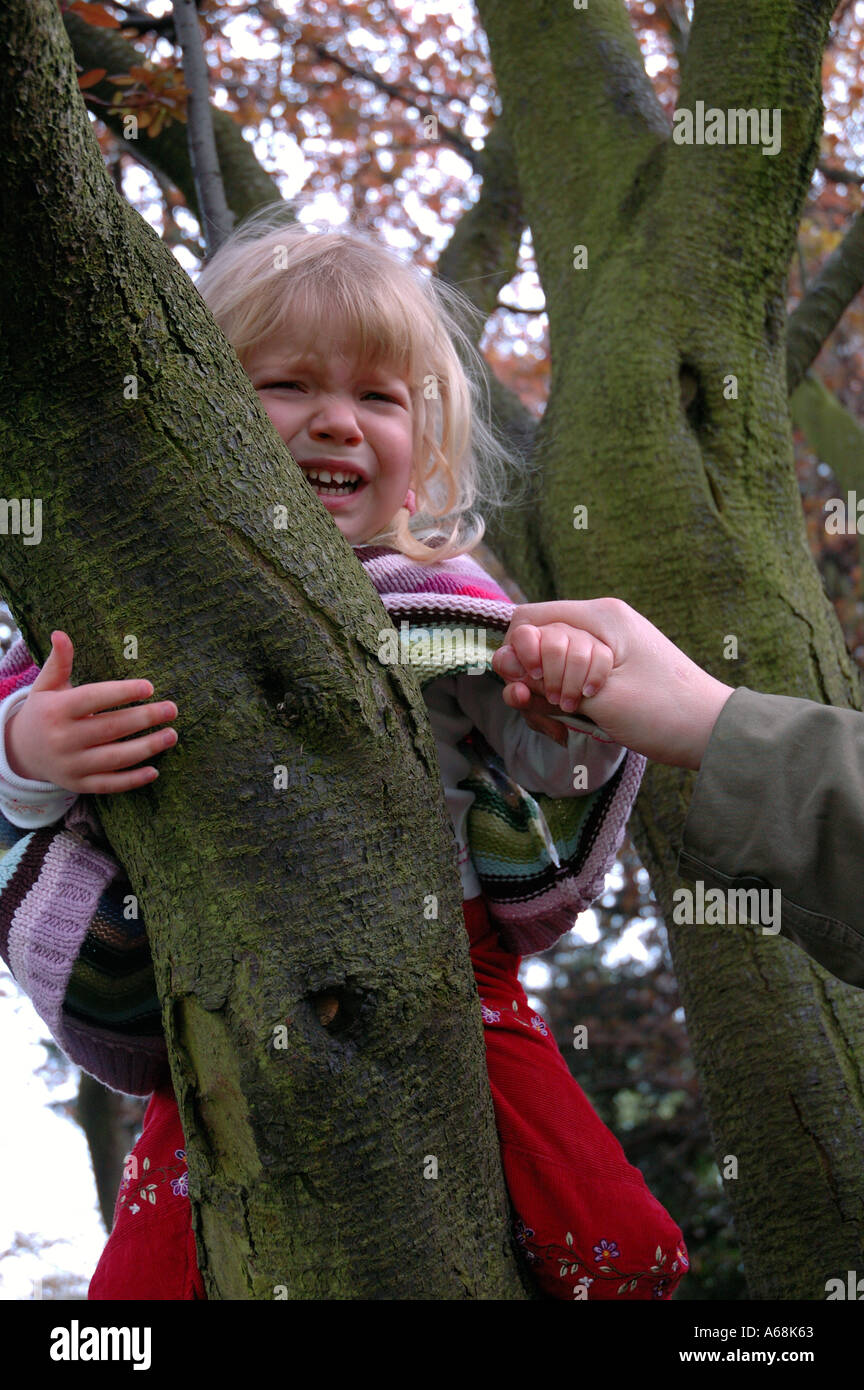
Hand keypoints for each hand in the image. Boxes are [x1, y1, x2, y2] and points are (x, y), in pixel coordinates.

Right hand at [4, 630, 178, 792]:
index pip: (93, 699)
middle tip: (172, 709)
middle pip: (110, 728)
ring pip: (114, 758)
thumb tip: (60, 633)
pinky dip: (132, 780)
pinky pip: (109, 785)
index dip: (121, 693)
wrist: (21, 752)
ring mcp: (71, 765)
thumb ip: (59, 662)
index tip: (149, 686)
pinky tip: (155, 770)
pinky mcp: (79, 784)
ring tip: (172, 735)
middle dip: (144, 718)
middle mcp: (63, 739)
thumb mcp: (46, 686)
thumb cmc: (43, 712)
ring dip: (147, 748)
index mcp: (56, 711)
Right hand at [492, 600, 734, 769]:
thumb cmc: (662, 711)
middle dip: (533, 681)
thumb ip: (544, 676)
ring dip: (544, 698)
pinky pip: (564, 682)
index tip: (533, 688)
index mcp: (599, 617)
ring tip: (561, 723)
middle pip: (535, 644)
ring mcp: (602, 649)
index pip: (528, 620)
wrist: (712, 733)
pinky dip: (558, 705)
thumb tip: (501, 661)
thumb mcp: (597, 695)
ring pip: (546, 667)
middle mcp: (598, 625)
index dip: (518, 654)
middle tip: (553, 712)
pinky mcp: (604, 672)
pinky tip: (564, 728)